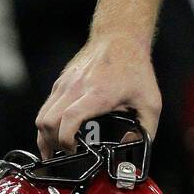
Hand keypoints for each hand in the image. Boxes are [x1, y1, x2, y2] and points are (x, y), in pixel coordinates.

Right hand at [36, 31, 160, 156]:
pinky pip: (46, 107)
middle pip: (48, 122)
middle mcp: (77, 88)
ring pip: (42, 116)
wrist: (120, 37)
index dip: (66, 141)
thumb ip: (147, 129)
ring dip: (46, 136)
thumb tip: (134, 147)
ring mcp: (65, 84)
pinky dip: (47, 123)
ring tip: (56, 150)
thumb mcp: (150, 101)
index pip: (69, 120)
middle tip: (64, 156)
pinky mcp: (61, 82)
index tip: (74, 151)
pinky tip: (57, 131)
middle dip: (52, 145)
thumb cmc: (135, 68)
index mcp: (98, 94)